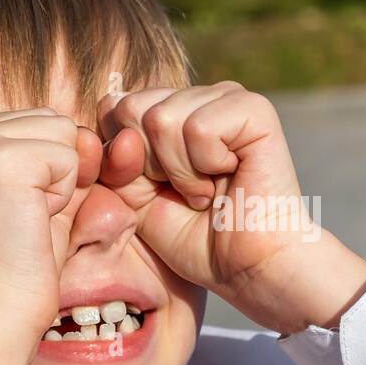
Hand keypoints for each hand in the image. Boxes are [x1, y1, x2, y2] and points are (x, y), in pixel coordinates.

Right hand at [0, 108, 100, 364]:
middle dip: (52, 174)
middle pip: (46, 120)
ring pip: (60, 131)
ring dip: (58, 183)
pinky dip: (63, 195)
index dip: (44, 173)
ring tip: (23, 223)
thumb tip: (92, 132)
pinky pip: (68, 154)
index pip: (28, 123)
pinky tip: (32, 225)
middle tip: (20, 224)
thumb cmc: (14, 270)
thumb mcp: (33, 198)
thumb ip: (59, 155)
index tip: (13, 218)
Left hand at [98, 82, 365, 333]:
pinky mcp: (255, 110)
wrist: (249, 268)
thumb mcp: (134, 200)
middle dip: (150, 165)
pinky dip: (205, 167)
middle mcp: (198, 96)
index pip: (113, 107)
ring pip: (161, 118)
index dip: (121, 160)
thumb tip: (110, 104)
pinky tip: (228, 179)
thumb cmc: (196, 239)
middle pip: (133, 108)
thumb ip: (111, 157)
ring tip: (207, 190)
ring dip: (180, 172)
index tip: (159, 190)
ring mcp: (227, 98)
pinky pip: (198, 128)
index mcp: (169, 109)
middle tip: (188, 191)